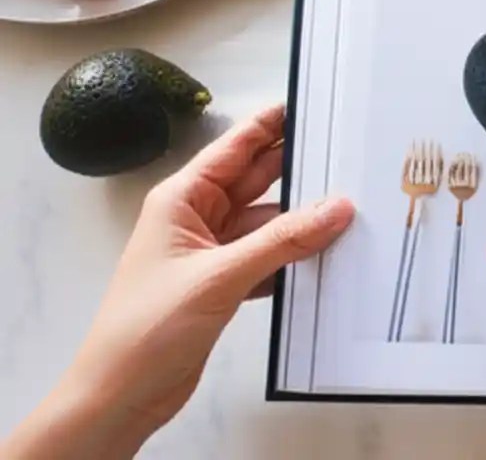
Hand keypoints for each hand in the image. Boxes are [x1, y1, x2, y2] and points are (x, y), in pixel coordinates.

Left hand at [2, 105, 353, 458]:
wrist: (121, 393)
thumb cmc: (145, 328)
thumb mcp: (220, 276)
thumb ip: (283, 241)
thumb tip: (335, 209)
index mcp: (181, 200)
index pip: (234, 149)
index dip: (270, 126)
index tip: (308, 108)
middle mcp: (196, 220)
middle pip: (257, 182)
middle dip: (298, 172)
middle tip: (345, 157)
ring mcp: (211, 254)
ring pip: (268, 223)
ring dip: (302, 222)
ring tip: (348, 211)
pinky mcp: (224, 286)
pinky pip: (270, 258)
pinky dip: (295, 258)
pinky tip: (326, 256)